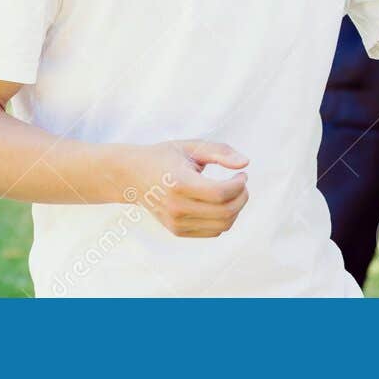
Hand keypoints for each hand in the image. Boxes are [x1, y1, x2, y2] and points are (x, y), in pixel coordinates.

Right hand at [121, 140, 249, 237]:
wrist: (133, 175)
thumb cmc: (165, 157)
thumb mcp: (191, 146)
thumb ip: (220, 151)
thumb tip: (245, 163)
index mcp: (179, 183)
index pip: (220, 193)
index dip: (239, 185)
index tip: (242, 174)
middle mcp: (176, 207)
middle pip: (225, 212)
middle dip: (242, 197)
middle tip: (241, 182)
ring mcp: (176, 223)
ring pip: (222, 225)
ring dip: (236, 209)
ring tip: (233, 192)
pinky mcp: (177, 231)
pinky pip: (213, 232)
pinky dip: (224, 219)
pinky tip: (221, 203)